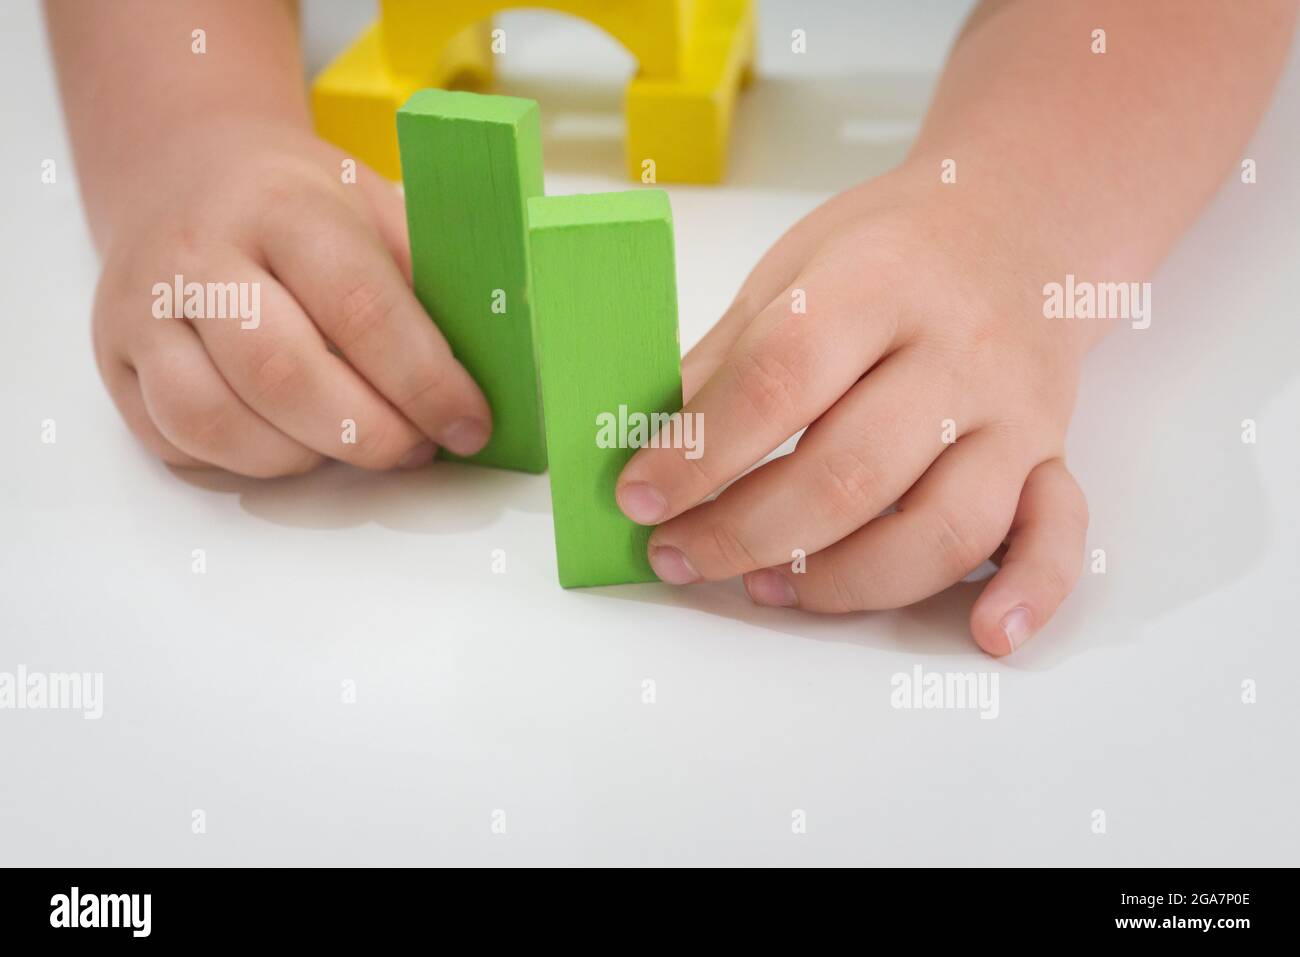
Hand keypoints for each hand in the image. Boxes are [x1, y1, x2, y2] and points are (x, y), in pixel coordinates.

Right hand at [92, 119, 490, 476]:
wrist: (186, 172)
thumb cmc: (302, 203)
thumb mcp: (375, 206)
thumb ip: (430, 277)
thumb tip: (507, 361)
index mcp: (280, 205)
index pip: (360, 307)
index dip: (425, 381)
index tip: (470, 425)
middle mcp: (197, 256)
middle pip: (284, 375)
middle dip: (369, 434)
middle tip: (418, 449)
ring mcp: (141, 312)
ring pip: (218, 423)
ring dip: (305, 458)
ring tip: (355, 444)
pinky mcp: (114, 363)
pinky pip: (180, 444)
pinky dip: (247, 463)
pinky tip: (294, 441)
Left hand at [616, 171, 1089, 654]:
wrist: (1018, 225)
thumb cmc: (891, 251)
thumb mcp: (792, 270)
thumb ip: (726, 361)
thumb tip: (645, 446)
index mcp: (879, 284)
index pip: (780, 380)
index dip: (700, 451)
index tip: (640, 495)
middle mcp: (959, 351)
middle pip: (850, 472)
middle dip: (746, 534)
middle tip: (678, 555)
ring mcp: (1015, 412)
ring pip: (944, 528)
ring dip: (845, 581)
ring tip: (766, 590)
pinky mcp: (1051, 455)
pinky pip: (1056, 536)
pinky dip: (1028, 593)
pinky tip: (983, 633)